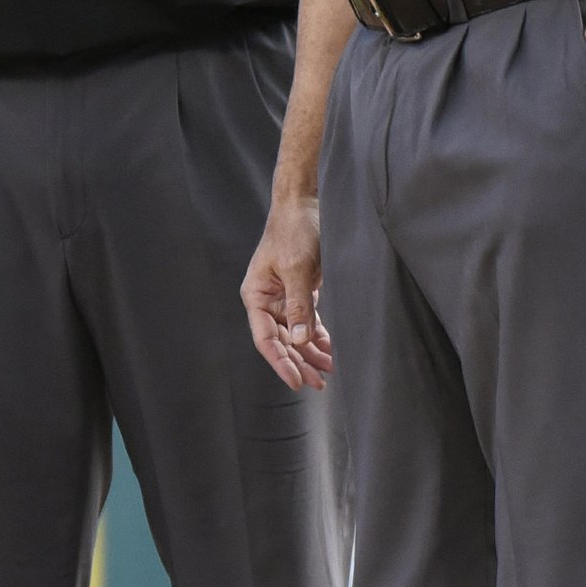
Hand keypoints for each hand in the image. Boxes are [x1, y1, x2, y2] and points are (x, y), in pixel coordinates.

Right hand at [242, 191, 334, 391]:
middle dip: (299, 362)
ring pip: (295, 334)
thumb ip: (299, 305)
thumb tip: (301, 341)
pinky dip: (317, 336)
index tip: (297, 381)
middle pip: (281, 341)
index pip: (266, 338)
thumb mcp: (297, 267)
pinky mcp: (300, 291)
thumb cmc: (295, 230)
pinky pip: (307, 321)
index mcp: (256, 294)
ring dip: (310, 352)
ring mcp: (283, 296)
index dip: (281, 362)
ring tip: (328, 370)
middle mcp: (266, 299)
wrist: (306, 203)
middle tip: (319, 383)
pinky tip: (329, 349)